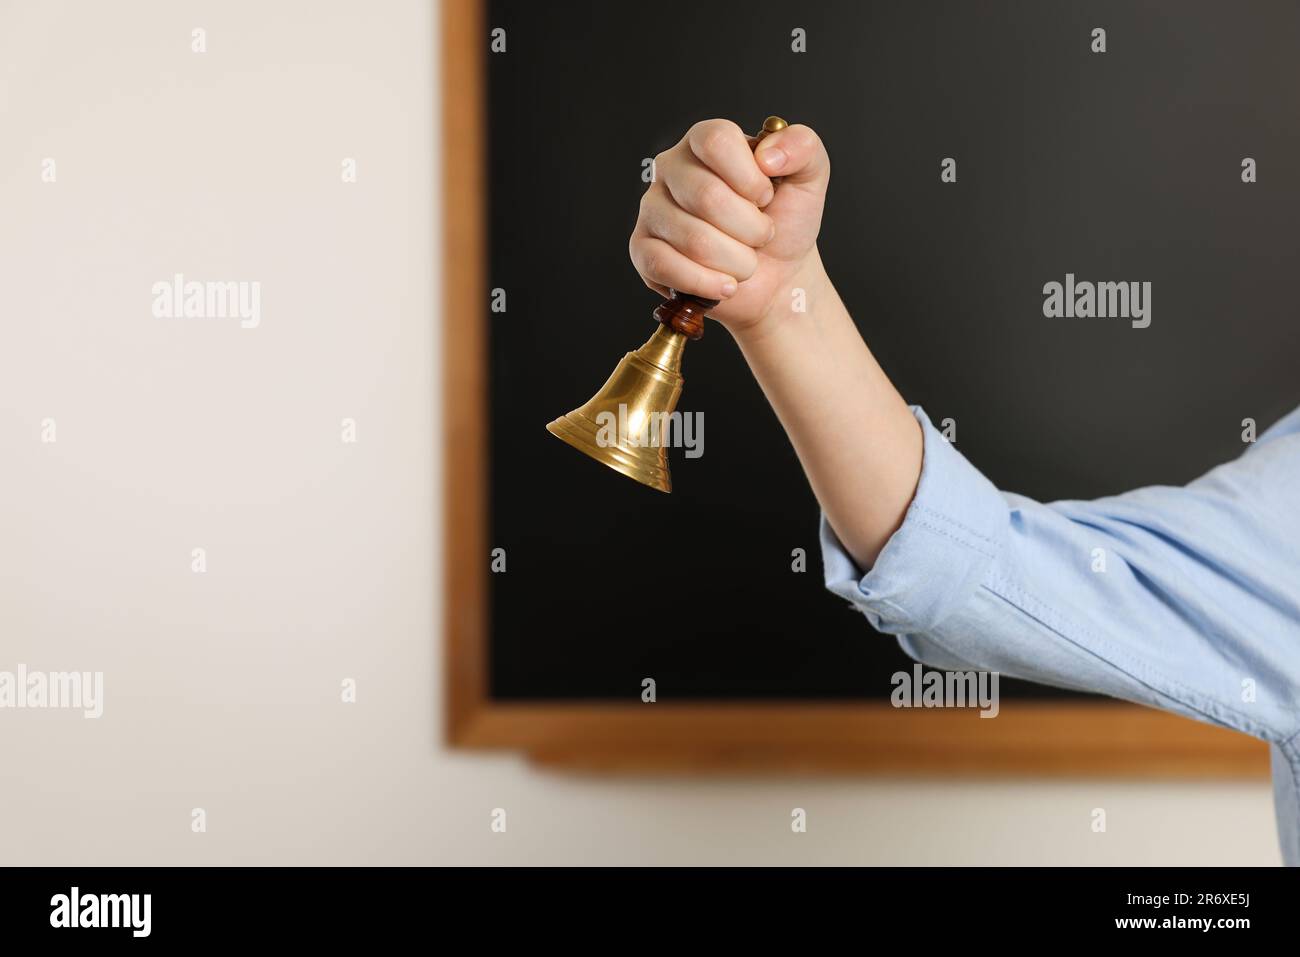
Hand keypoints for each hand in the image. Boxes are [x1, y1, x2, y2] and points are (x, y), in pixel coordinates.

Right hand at [629, 118, 830, 334]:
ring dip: (737, 261)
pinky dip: (707, 283)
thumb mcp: (809, 176)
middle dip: (751, 228)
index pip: (715, 141)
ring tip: (746, 260)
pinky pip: (665, 266)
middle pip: (706, 196)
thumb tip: (768, 155)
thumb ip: (803, 146)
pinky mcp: (642, 250)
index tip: (767, 197)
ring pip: (693, 238)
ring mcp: (653, 210)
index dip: (749, 178)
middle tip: (762, 235)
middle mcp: (671, 169)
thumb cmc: (786, 222)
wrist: (777, 276)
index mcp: (705, 141)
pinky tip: (726, 285)